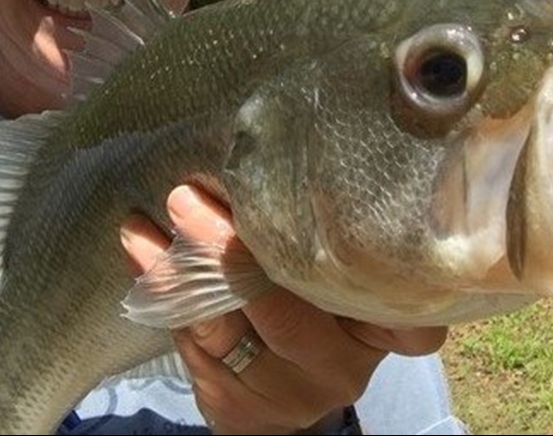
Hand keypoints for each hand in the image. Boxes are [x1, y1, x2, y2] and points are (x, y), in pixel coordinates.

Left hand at [121, 184, 447, 433]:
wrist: (272, 400)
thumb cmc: (309, 314)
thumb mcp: (337, 287)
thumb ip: (327, 240)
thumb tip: (277, 146)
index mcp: (383, 328)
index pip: (411, 316)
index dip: (388, 274)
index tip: (343, 206)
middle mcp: (343, 365)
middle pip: (295, 307)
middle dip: (235, 248)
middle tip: (192, 194)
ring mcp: (287, 391)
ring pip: (230, 325)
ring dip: (185, 264)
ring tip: (161, 213)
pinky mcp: (236, 405)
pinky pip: (193, 339)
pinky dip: (163, 286)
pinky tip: (140, 244)